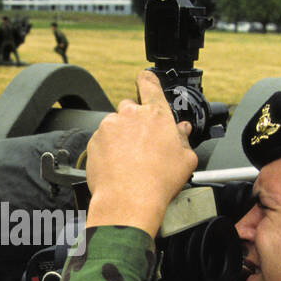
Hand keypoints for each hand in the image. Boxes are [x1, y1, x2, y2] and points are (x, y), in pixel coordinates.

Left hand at [84, 70, 197, 236]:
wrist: (129, 200)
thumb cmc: (158, 181)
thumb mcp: (186, 159)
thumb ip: (183, 139)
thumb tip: (182, 130)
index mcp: (156, 114)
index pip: (149, 83)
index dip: (147, 80)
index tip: (145, 80)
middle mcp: (130, 115)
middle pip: (130, 108)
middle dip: (135, 121)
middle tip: (143, 144)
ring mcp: (109, 126)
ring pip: (115, 125)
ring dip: (121, 137)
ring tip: (130, 160)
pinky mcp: (94, 141)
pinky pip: (102, 140)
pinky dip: (108, 149)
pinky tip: (118, 166)